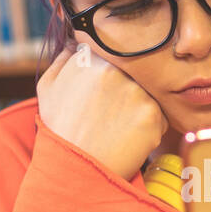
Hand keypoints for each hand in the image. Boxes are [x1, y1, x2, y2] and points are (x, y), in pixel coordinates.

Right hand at [36, 43, 167, 180]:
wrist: (74, 170)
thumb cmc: (60, 130)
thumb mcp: (49, 87)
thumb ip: (65, 57)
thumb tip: (79, 41)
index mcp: (92, 58)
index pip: (115, 52)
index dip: (113, 71)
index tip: (106, 89)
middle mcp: (117, 70)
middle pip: (135, 71)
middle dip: (128, 88)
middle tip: (113, 111)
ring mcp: (137, 92)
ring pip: (149, 92)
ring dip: (139, 106)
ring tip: (119, 126)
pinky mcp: (153, 116)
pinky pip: (161, 115)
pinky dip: (150, 126)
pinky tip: (129, 138)